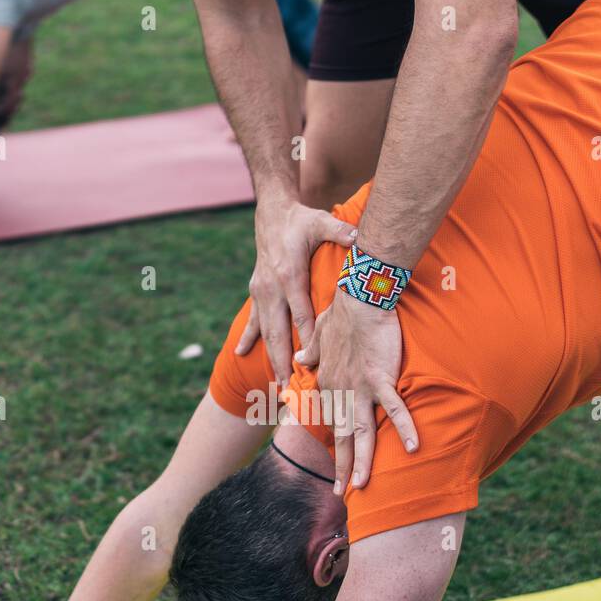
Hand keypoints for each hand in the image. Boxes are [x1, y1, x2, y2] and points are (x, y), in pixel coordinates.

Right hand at [238, 194, 357, 384]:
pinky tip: (240, 355)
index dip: (308, 341)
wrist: (272, 211)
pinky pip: (252, 320)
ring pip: (266, 333)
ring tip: (276, 384)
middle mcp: (272, 289)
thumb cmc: (301, 219)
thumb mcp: (321, 221)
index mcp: (290, 276)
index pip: (302, 316)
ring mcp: (262, 292)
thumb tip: (359, 236)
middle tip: (290, 389)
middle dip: (284, 363)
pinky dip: (247, 338)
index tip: (314, 365)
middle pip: (279, 333)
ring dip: (270, 359)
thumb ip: (340, 231)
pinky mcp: (257, 291)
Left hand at [295, 291, 417, 492]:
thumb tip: (298, 359)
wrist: (357, 298)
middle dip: (342, 467)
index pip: (332, 421)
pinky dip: (404, 428)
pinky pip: (394, 408)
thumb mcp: (319, 335)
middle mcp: (340, 392)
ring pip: (361, 432)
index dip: (336, 443)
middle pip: (343, 436)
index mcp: (328, 384)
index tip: (340, 461)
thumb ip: (310, 352)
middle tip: (341, 493)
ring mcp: (359, 388)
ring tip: (362, 486)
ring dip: (362, 461)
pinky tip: (413, 448)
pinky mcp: (380, 379)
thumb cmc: (342, 313)